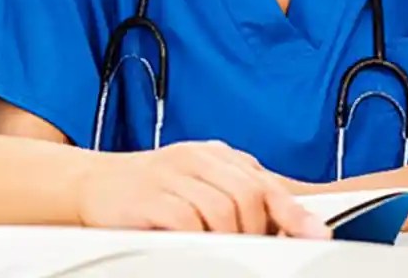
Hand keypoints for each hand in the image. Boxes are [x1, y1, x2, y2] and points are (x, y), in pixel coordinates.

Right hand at [77, 140, 329, 238]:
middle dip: (257, 231)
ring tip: (221, 253)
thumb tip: (289, 226)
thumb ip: (239, 197)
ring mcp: (171, 174)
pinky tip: (194, 247)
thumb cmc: (149, 191)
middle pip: (249, 194)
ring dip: (229, 239)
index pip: (265, 182)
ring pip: (222, 209)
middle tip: (252, 252)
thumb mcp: (198, 186)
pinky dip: (198, 240)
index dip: (294, 213)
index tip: (316, 237)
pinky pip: (186, 221)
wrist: (90, 183)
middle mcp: (196, 158)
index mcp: (214, 155)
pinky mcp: (148, 196)